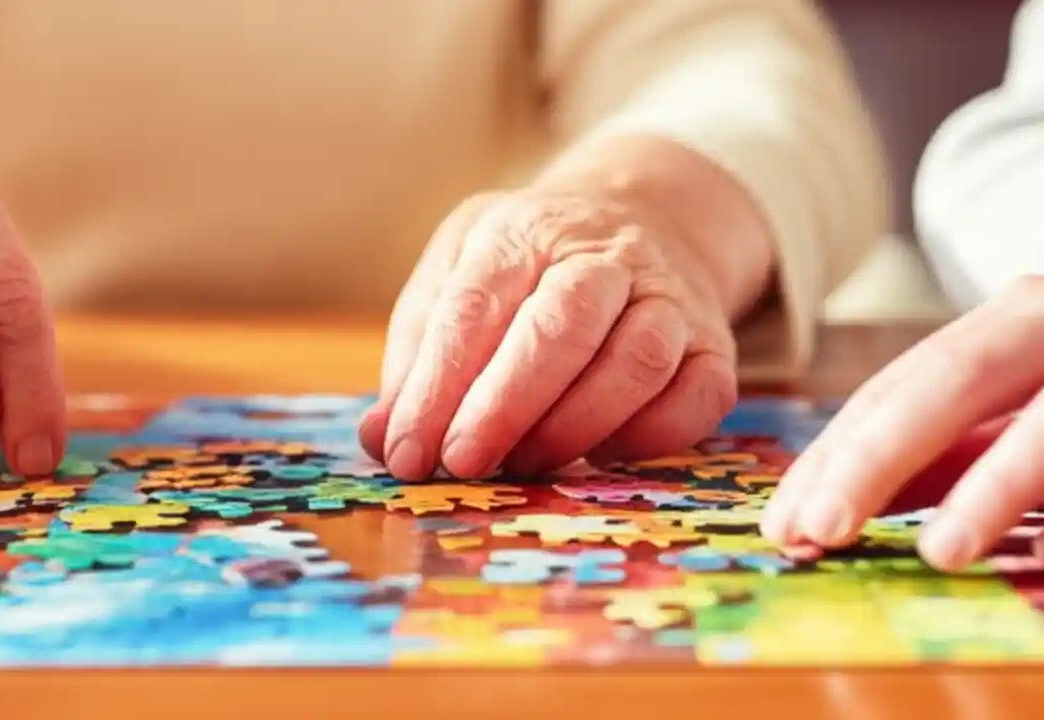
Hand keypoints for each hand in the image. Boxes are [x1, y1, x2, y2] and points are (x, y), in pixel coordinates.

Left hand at [358, 187, 742, 480]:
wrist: (642, 219)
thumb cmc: (526, 268)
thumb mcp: (457, 278)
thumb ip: (416, 356)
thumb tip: (383, 442)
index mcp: (520, 232)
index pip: (473, 307)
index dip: (436, 387)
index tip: (408, 453)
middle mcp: (602, 256)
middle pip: (560, 326)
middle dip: (504, 405)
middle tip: (462, 463)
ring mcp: (666, 297)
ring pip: (635, 360)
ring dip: (575, 426)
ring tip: (524, 464)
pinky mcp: (714, 343)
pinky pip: (699, 396)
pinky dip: (650, 437)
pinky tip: (601, 457)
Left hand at [761, 277, 1043, 569]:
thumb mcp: (1006, 404)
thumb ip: (936, 449)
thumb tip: (832, 508)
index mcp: (1000, 328)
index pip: (893, 391)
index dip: (834, 457)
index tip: (781, 523)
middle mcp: (1043, 327)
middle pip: (947, 384)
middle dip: (877, 459)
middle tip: (818, 529)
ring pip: (1041, 426)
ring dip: (990, 488)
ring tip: (940, 551)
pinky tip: (1037, 552)